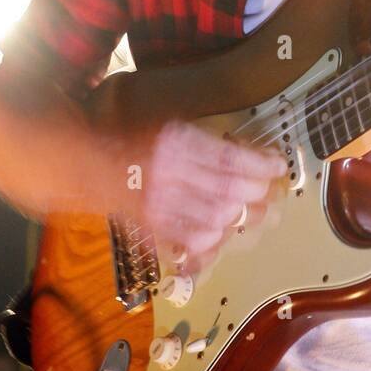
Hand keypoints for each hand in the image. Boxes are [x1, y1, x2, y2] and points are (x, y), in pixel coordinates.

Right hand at [111, 121, 288, 270]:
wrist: (91, 165)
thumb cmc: (139, 142)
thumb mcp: (176, 128)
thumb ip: (211, 144)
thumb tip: (253, 158)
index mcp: (176, 142)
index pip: (228, 157)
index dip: (260, 165)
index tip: (279, 166)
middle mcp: (169, 173)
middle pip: (227, 191)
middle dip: (257, 194)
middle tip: (270, 192)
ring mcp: (160, 203)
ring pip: (214, 219)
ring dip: (242, 219)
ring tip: (257, 213)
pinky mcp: (154, 226)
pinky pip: (191, 242)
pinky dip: (214, 242)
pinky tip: (226, 234)